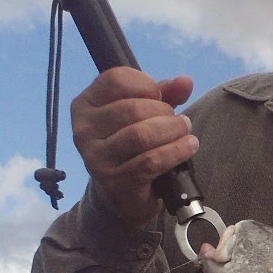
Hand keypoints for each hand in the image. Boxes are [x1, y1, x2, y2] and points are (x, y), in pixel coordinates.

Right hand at [71, 68, 195, 226]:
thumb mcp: (143, 113)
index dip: (146, 84)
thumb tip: (185, 81)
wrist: (122, 194)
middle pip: (132, 108)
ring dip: (172, 131)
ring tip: (185, 132)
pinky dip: (175, 151)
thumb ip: (163, 94)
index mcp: (85, 104)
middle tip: (178, 121)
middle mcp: (84, 129)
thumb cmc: (131, 146)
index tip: (160, 96)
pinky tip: (188, 147)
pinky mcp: (114, 180)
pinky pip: (150, 161)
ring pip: (141, 135)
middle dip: (165, 112)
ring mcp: (96, 157)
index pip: (115, 79)